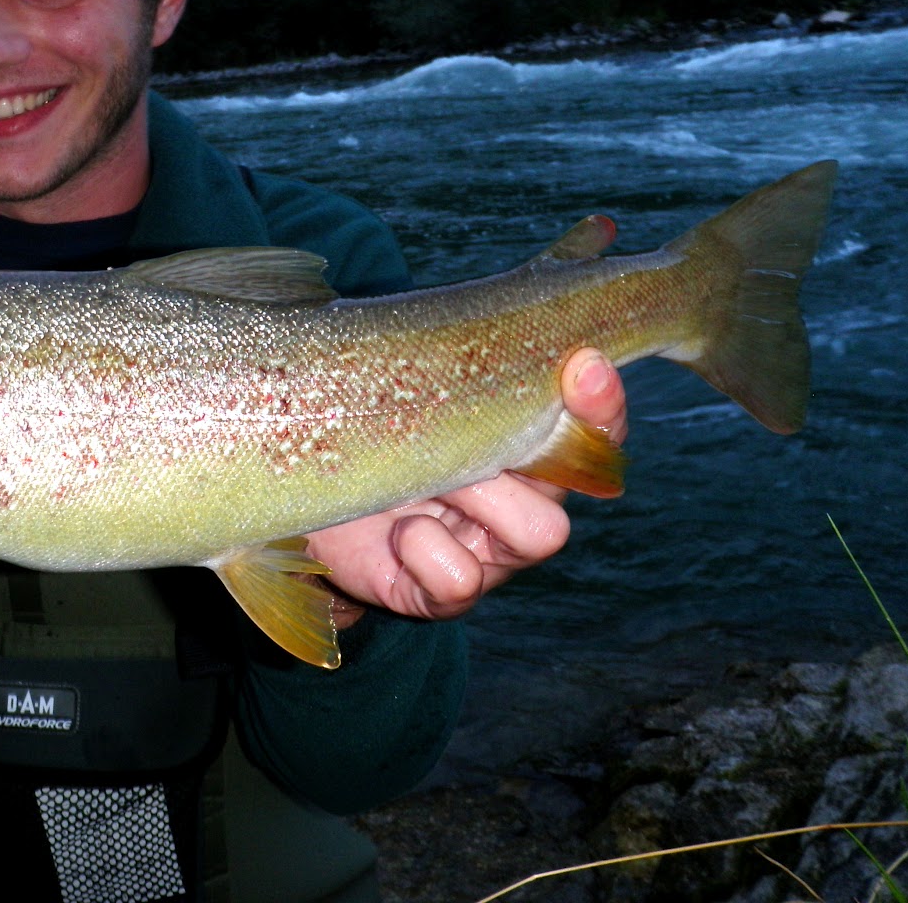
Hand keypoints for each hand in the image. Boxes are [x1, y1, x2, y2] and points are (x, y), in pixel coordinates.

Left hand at [305, 347, 626, 624]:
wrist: (304, 497)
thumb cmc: (363, 429)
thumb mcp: (409, 387)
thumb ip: (460, 362)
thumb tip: (497, 314)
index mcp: (523, 448)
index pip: (595, 428)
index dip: (602, 402)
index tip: (585, 363)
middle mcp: (519, 505)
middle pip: (574, 480)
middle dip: (519, 450)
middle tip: (456, 434)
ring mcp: (486, 555)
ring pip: (540, 532)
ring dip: (482, 497)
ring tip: (424, 483)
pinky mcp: (440, 594)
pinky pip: (463, 579)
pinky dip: (427, 549)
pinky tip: (398, 534)